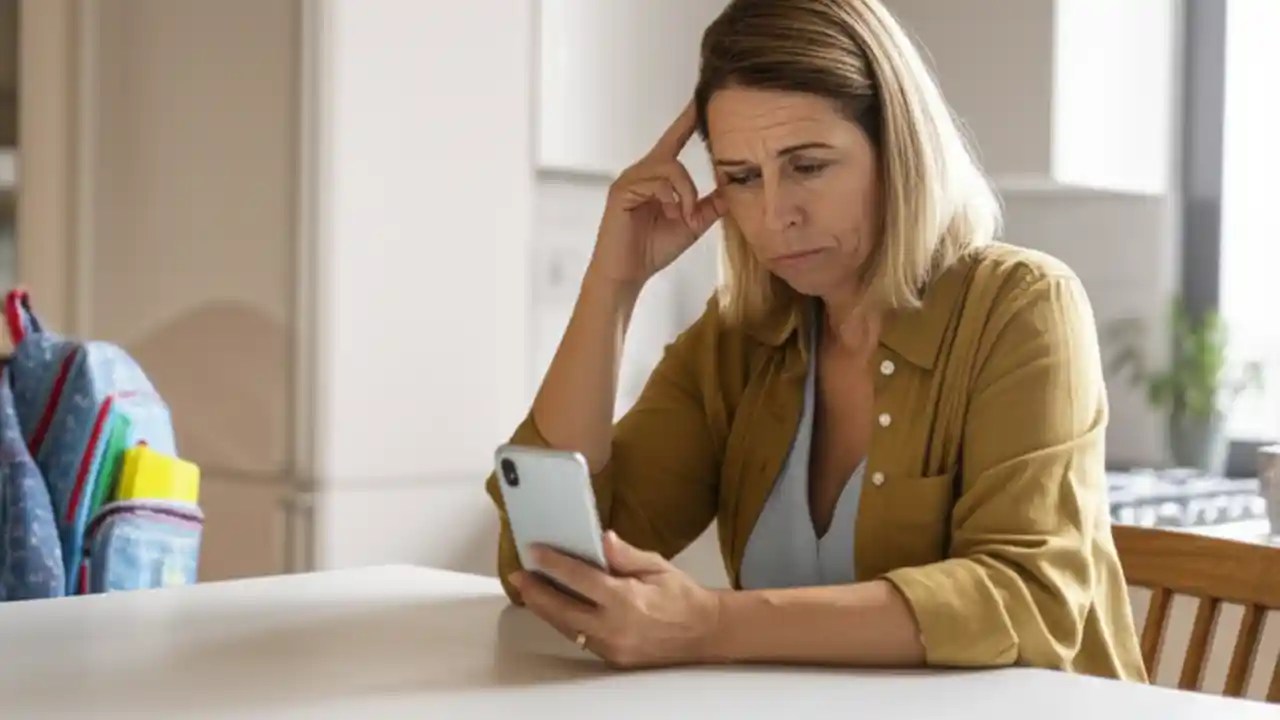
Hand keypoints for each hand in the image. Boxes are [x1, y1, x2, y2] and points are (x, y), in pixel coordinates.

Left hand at [508, 530, 722, 668]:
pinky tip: (555, 608)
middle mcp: (614, 626)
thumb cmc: (682, 595)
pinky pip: (580, 638)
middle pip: (561, 609)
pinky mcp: (612, 658)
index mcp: (626, 599)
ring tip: (529, 591)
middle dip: (536, 591)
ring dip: (545, 609)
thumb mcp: (657, 566)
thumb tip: (601, 538)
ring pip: (566, 627)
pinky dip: (564, 622)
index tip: (535, 552)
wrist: (704, 632)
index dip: (553, 564)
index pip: (580, 578)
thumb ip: (626, 555)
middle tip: (519, 575)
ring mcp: (611, 646)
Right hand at [588, 102, 726, 290]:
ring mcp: (629, 179)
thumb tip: (733, 189)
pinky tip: (670, 215)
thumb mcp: (691, 224)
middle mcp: (641, 172)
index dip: (686, 121)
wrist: (628, 274)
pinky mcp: (622, 191)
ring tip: (683, 216)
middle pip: (672, 152)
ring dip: (685, 193)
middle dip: (688, 178)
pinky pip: (657, 182)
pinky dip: (671, 199)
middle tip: (694, 204)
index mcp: (656, 177)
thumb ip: (709, 205)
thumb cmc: (653, 248)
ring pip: (668, 167)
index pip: (674, 141)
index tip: (699, 101)